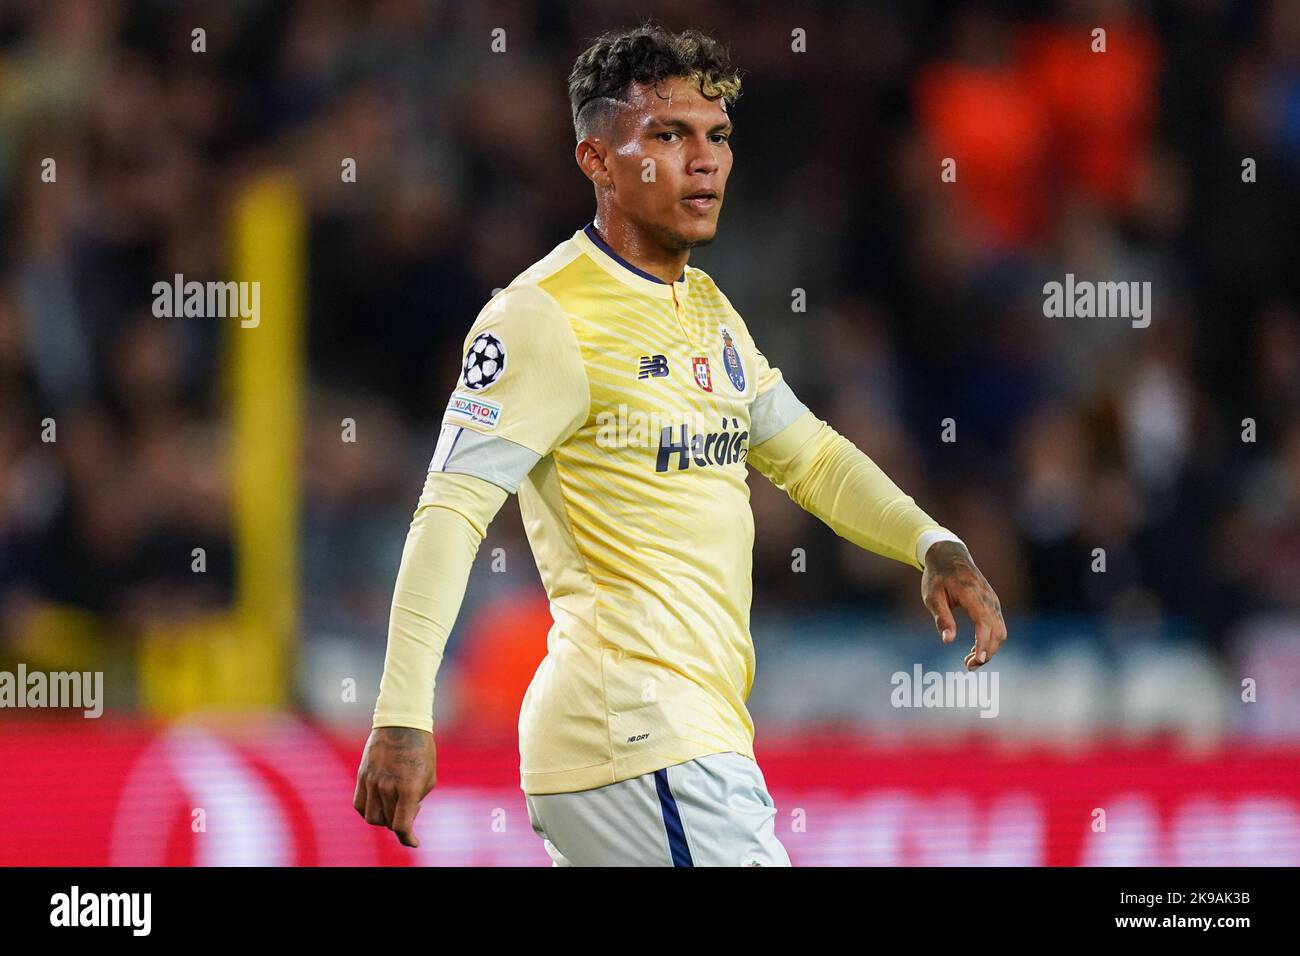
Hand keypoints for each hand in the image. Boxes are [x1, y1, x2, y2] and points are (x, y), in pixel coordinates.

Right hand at [353, 727, 436, 846]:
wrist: (402, 723)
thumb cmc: (421, 750)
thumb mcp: (429, 777)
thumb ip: (417, 801)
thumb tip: (406, 817)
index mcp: (407, 787)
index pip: (401, 826)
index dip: (408, 838)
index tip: (414, 841)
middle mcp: (387, 786)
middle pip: (388, 822)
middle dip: (401, 823)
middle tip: (411, 811)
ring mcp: (371, 781)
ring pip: (372, 817)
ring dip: (384, 819)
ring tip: (394, 807)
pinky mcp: (361, 776)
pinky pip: (359, 804)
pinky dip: (368, 811)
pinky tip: (379, 805)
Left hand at [921, 540, 1006, 670]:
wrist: (949, 556)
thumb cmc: (937, 577)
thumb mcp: (932, 596)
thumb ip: (941, 617)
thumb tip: (948, 640)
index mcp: (973, 594)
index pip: (984, 623)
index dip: (983, 644)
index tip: (978, 661)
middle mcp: (988, 598)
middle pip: (998, 632)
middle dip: (987, 652)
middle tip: (968, 666)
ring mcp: (993, 601)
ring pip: (1001, 631)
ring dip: (990, 649)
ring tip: (970, 662)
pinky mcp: (993, 604)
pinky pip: (998, 626)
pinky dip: (990, 640)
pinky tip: (976, 650)